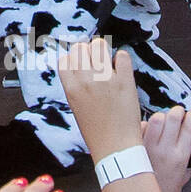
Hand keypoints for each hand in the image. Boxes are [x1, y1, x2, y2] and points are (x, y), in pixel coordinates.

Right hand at [57, 39, 143, 163]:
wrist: (116, 147)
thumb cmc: (95, 130)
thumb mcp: (76, 105)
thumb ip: (74, 84)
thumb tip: (77, 64)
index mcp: (71, 87)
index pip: (65, 58)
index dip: (73, 60)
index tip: (81, 66)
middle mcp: (86, 80)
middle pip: (80, 48)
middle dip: (87, 52)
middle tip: (95, 63)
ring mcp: (106, 79)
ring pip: (99, 45)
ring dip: (103, 51)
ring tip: (108, 62)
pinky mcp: (125, 81)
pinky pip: (122, 56)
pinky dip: (122, 59)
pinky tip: (121, 68)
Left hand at [140, 107, 190, 191]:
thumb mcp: (182, 178)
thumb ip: (186, 163)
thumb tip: (187, 148)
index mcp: (180, 158)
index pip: (190, 128)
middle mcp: (164, 150)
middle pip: (173, 118)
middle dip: (178, 111)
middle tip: (178, 112)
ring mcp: (148, 147)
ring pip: (156, 119)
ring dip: (161, 116)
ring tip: (162, 119)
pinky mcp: (134, 146)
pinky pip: (139, 126)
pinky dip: (143, 124)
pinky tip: (146, 129)